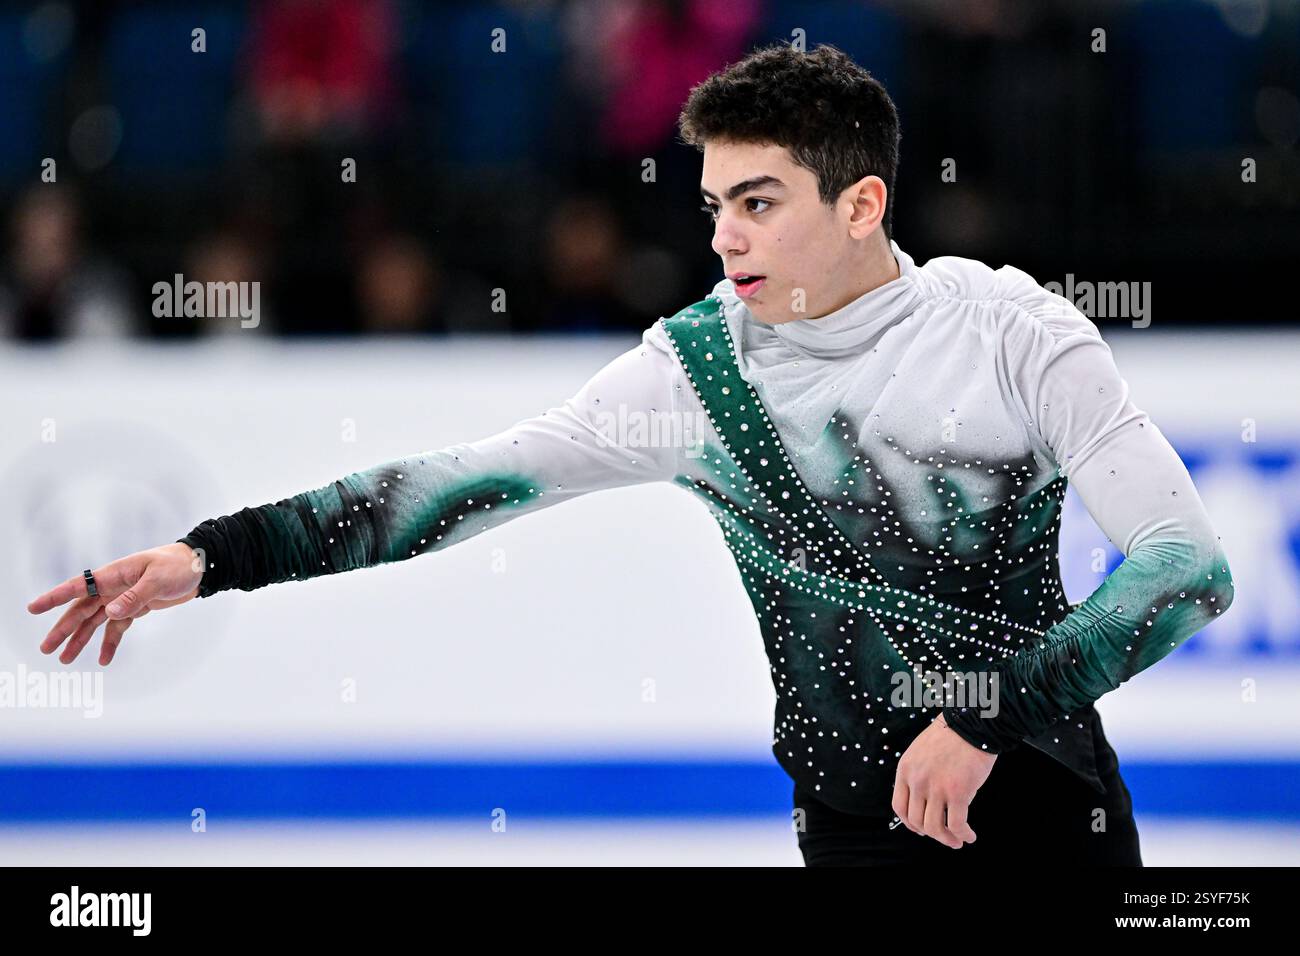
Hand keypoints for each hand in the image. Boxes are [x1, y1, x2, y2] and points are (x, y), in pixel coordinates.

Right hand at [27, 542, 205, 666]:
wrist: (200, 566)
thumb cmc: (178, 565)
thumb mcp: (158, 579)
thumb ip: (135, 596)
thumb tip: (110, 612)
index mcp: (115, 574)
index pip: (79, 586)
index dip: (55, 597)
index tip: (33, 608)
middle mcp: (114, 586)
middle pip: (82, 610)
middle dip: (63, 629)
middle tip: (46, 648)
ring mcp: (123, 598)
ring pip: (95, 622)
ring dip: (80, 640)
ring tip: (65, 659)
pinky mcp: (135, 607)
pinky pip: (117, 628)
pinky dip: (110, 643)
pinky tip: (103, 659)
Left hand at [892, 711, 996, 848]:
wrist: (972, 723)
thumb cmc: (951, 736)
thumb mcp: (922, 752)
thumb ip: (919, 774)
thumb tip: (927, 802)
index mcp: (905, 770)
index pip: (899, 806)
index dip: (910, 823)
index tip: (921, 829)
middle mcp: (917, 780)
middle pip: (917, 821)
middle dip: (931, 834)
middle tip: (944, 837)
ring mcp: (936, 787)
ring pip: (935, 827)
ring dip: (947, 839)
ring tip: (957, 841)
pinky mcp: (958, 792)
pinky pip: (956, 824)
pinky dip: (963, 835)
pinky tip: (969, 836)